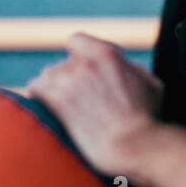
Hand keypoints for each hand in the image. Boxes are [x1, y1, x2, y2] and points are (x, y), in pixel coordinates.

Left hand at [26, 33, 162, 175]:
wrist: (136, 145)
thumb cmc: (148, 120)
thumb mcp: (150, 83)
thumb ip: (130, 69)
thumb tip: (122, 68)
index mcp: (107, 54)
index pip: (76, 41)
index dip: (75, 57)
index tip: (78, 71)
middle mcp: (86, 64)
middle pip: (61, 64)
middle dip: (65, 80)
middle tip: (73, 100)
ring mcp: (70, 82)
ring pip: (46, 77)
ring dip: (50, 90)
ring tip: (57, 106)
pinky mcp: (59, 102)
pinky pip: (35, 90)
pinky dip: (37, 97)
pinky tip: (42, 107)